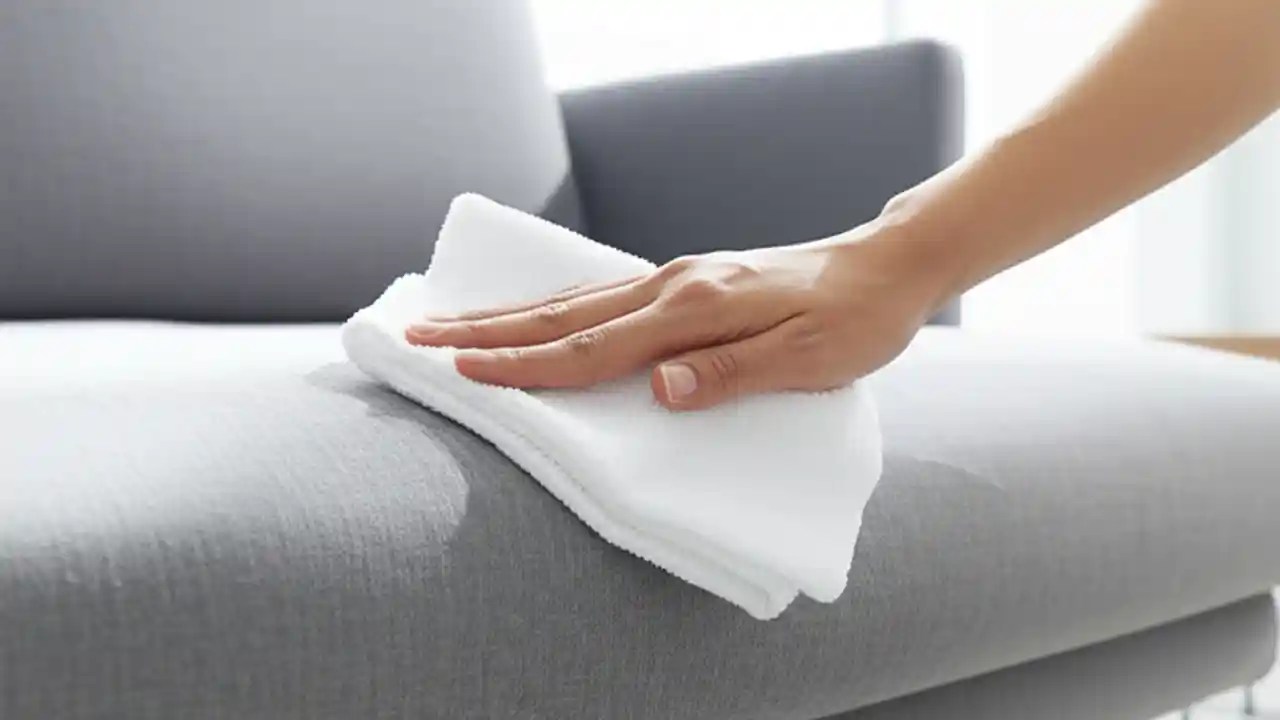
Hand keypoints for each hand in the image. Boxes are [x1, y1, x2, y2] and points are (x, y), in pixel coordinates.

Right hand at [405, 221, 952, 410]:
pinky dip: (553, 306)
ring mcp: (676, 278)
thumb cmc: (855, 320)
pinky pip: (602, 296)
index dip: (524, 365)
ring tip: (450, 321)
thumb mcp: (809, 358)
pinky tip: (533, 312)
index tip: (460, 371)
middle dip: (485, 331)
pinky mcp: (686, 281)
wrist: (885, 266)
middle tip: (416, 336)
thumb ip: (731, 373)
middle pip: (562, 315)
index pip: (591, 348)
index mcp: (695, 310)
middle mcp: (673, 287)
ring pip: (574, 300)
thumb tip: (659, 391)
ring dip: (508, 314)